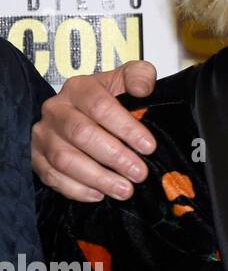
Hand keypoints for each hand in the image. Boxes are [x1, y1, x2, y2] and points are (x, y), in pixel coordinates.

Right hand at [32, 61, 158, 202]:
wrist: (80, 111)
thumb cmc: (108, 98)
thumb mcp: (126, 79)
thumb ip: (139, 75)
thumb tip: (142, 89)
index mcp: (79, 88)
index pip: (100, 106)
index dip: (126, 127)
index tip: (149, 146)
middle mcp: (56, 109)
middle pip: (82, 134)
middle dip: (115, 157)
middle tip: (139, 173)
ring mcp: (44, 135)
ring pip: (65, 159)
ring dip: (98, 178)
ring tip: (125, 190)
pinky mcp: (36, 157)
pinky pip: (52, 177)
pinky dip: (76, 189)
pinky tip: (99, 194)